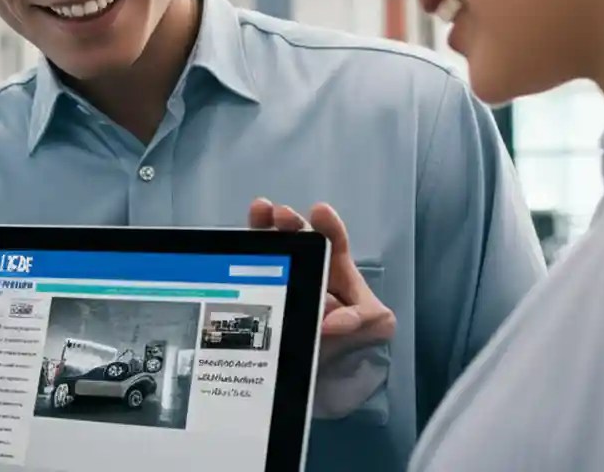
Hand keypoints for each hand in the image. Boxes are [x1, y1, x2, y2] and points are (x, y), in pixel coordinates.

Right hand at [249, 199, 396, 417]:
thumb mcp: (370, 337)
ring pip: (273, 254)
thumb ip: (362, 323)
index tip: (319, 212)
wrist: (321, 391)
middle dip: (291, 225)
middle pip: (300, 245)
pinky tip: (232, 247)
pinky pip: (252, 279)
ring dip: (265, 231)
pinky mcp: (261, 305)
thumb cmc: (350, 358)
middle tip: (280, 214)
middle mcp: (310, 278)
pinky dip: (242, 261)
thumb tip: (333, 321)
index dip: (329, 230)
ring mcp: (284, 289)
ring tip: (258, 212)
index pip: (335, 248)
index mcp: (338, 280)